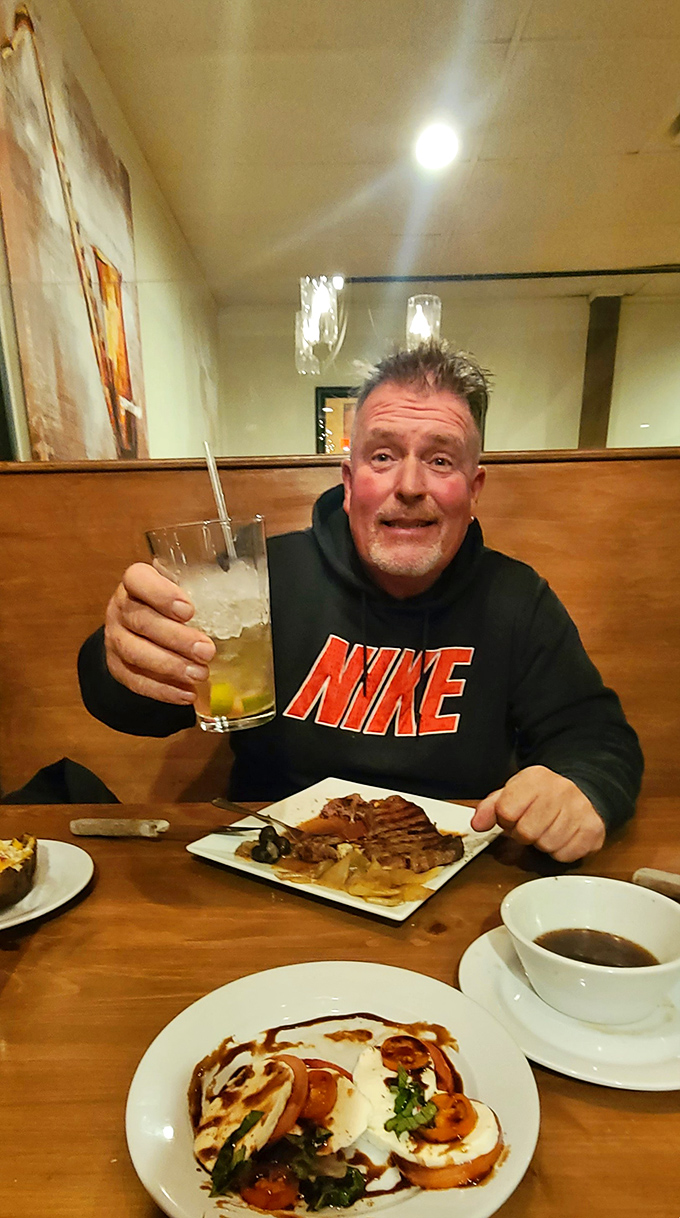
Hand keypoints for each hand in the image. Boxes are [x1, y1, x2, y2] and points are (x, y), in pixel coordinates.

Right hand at [104, 563, 214, 704]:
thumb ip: (201, 591)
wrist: (135, 628)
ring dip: (170, 666)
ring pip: (135, 652)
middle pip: (141, 621)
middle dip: (176, 638)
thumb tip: (245, 602)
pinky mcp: (116, 666)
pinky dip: (162, 689)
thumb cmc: (167, 606)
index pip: (138, 579)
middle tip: (206, 651)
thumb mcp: (181, 590)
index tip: (188, 611)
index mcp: (136, 582)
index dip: (161, 594)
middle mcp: (121, 608)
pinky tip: (186, 693)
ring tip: (199, 674)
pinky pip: (135, 680)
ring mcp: (115, 638)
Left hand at [470, 766, 605, 861]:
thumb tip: (477, 823)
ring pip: (547, 845)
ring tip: (547, 829)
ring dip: (543, 843)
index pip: (506, 811)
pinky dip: (560, 851)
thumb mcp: (513, 792)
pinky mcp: (593, 830)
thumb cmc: (543, 796)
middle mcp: (560, 790)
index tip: (513, 815)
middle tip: (532, 825)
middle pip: (526, 832)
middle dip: (524, 834)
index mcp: (535, 778)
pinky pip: (565, 854)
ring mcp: (579, 810)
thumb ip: (491, 807)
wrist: (582, 791)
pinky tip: (562, 836)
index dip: (506, 819)